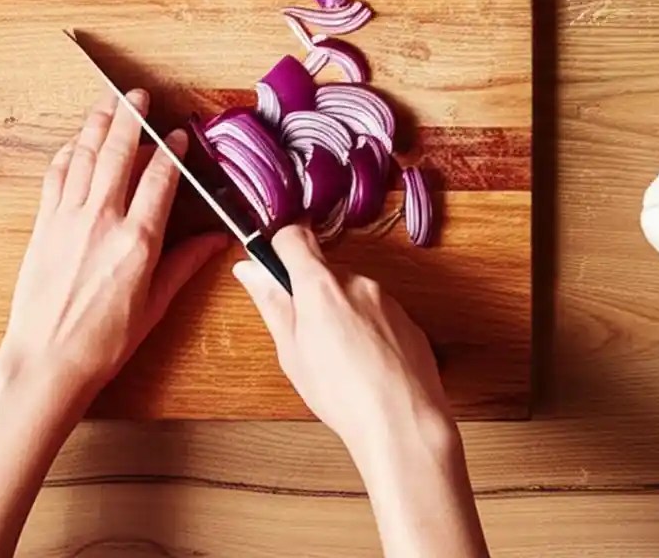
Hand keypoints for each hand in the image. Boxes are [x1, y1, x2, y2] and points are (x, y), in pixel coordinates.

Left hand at [0, 89, 227, 406]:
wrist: (47, 360)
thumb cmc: (103, 342)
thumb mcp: (155, 306)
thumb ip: (185, 265)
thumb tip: (217, 240)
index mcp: (138, 241)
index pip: (160, 178)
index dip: (172, 151)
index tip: (180, 135)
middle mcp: (102, 220)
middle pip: (120, 153)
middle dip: (131, 118)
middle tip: (139, 95)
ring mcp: (69, 218)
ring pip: (85, 156)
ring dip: (98, 124)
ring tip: (108, 102)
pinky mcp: (44, 225)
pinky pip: (57, 176)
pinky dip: (69, 153)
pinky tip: (77, 143)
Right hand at [234, 225, 487, 557]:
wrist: (402, 421)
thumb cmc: (342, 394)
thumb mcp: (291, 352)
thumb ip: (272, 304)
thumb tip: (249, 270)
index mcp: (320, 286)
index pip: (294, 237)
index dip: (280, 248)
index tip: (274, 268)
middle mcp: (357, 283)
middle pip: (325, 272)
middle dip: (313, 297)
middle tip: (308, 339)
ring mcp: (387, 300)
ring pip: (353, 295)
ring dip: (342, 316)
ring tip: (341, 362)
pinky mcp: (409, 320)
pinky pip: (378, 314)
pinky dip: (368, 331)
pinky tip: (367, 366)